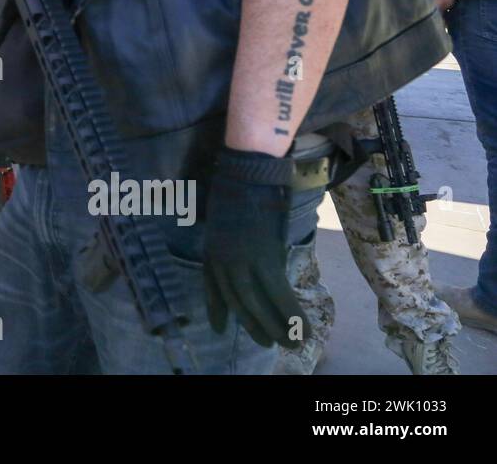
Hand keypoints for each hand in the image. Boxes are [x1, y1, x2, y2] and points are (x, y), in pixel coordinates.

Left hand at [203, 148, 307, 348]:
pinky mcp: (264, 258)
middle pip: (237, 301)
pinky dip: (290, 313)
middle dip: (253, 325)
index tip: (218, 328)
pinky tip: (301, 327)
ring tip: (291, 343)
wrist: (248, 170)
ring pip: (257, 304)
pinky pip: (278, 293)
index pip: (212, 286)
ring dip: (275, 327)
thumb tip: (247, 249)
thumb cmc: (239, 183)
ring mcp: (242, 260)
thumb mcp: (227, 215)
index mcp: (212, 248)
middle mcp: (222, 259)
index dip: (216, 308)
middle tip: (268, 343)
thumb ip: (232, 237)